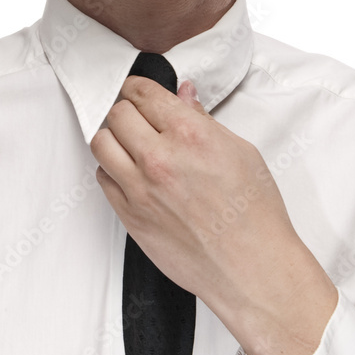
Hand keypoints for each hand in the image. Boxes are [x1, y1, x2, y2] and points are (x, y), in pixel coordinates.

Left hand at [90, 74, 337, 354]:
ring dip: (113, 137)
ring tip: (129, 143)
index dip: (137, 87)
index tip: (137, 90)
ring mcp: (140, 189)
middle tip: (138, 117)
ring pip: (101, 143)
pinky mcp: (130, 216)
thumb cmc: (254, 215)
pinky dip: (111, 169)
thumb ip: (203, 119)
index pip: (142, 93)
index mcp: (190, 135)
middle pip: (116, 114)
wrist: (252, 268)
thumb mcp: (241, 151)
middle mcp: (159, 158)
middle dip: (127, 110)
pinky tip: (130, 172)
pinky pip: (102, 178)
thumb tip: (183, 96)